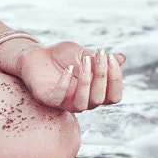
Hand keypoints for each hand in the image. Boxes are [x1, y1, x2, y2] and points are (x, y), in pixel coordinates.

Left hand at [9, 41, 124, 112]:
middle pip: (100, 99)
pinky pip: (59, 99)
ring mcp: (64, 102)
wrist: (35, 54)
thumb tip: (122, 58)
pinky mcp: (47, 99)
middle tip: (98, 54)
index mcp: (93, 93)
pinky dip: (65, 84)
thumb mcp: (82, 54)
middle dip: (102, 75)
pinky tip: (68, 69)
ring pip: (83, 104)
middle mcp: (82, 101)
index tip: (111, 57)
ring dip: (86, 82)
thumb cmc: (61, 56)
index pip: (113, 97)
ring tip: (84, 61)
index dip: (116, 80)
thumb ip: (99, 60)